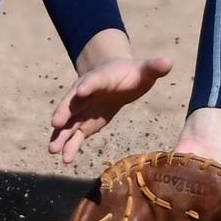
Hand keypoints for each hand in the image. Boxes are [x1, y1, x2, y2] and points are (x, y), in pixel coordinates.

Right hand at [49, 35, 172, 163]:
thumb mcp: (144, 70)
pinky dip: (69, 146)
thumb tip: (168, 62)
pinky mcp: (85, 123)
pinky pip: (75, 135)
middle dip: (64, 112)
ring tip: (52, 150)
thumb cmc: (132, 73)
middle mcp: (86, 92)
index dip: (88, 85)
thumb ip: (154, 67)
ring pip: (69, 122)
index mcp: (101, 77)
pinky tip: (65, 159)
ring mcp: (83, 109)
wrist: (118, 78)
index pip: (93, 80)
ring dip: (61, 135)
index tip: (80, 91)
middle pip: (73, 102)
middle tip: (56, 124)